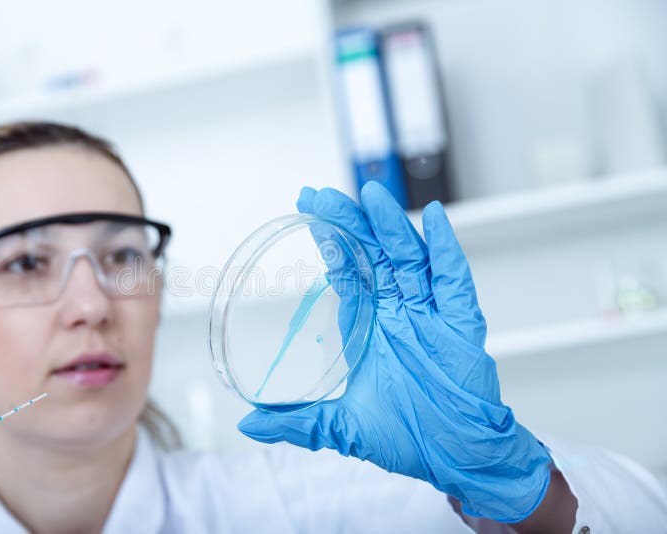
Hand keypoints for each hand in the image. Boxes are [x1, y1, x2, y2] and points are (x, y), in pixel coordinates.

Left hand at [238, 182, 552, 522]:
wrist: (460, 459)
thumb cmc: (411, 436)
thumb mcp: (344, 427)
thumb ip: (298, 423)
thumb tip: (247, 424)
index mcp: (374, 326)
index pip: (348, 271)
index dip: (330, 240)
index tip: (307, 209)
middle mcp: (401, 312)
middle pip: (374, 254)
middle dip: (349, 223)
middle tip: (320, 196)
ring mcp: (432, 315)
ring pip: (410, 258)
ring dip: (390, 226)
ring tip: (369, 195)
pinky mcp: (462, 326)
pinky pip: (454, 280)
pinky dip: (445, 250)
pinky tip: (433, 219)